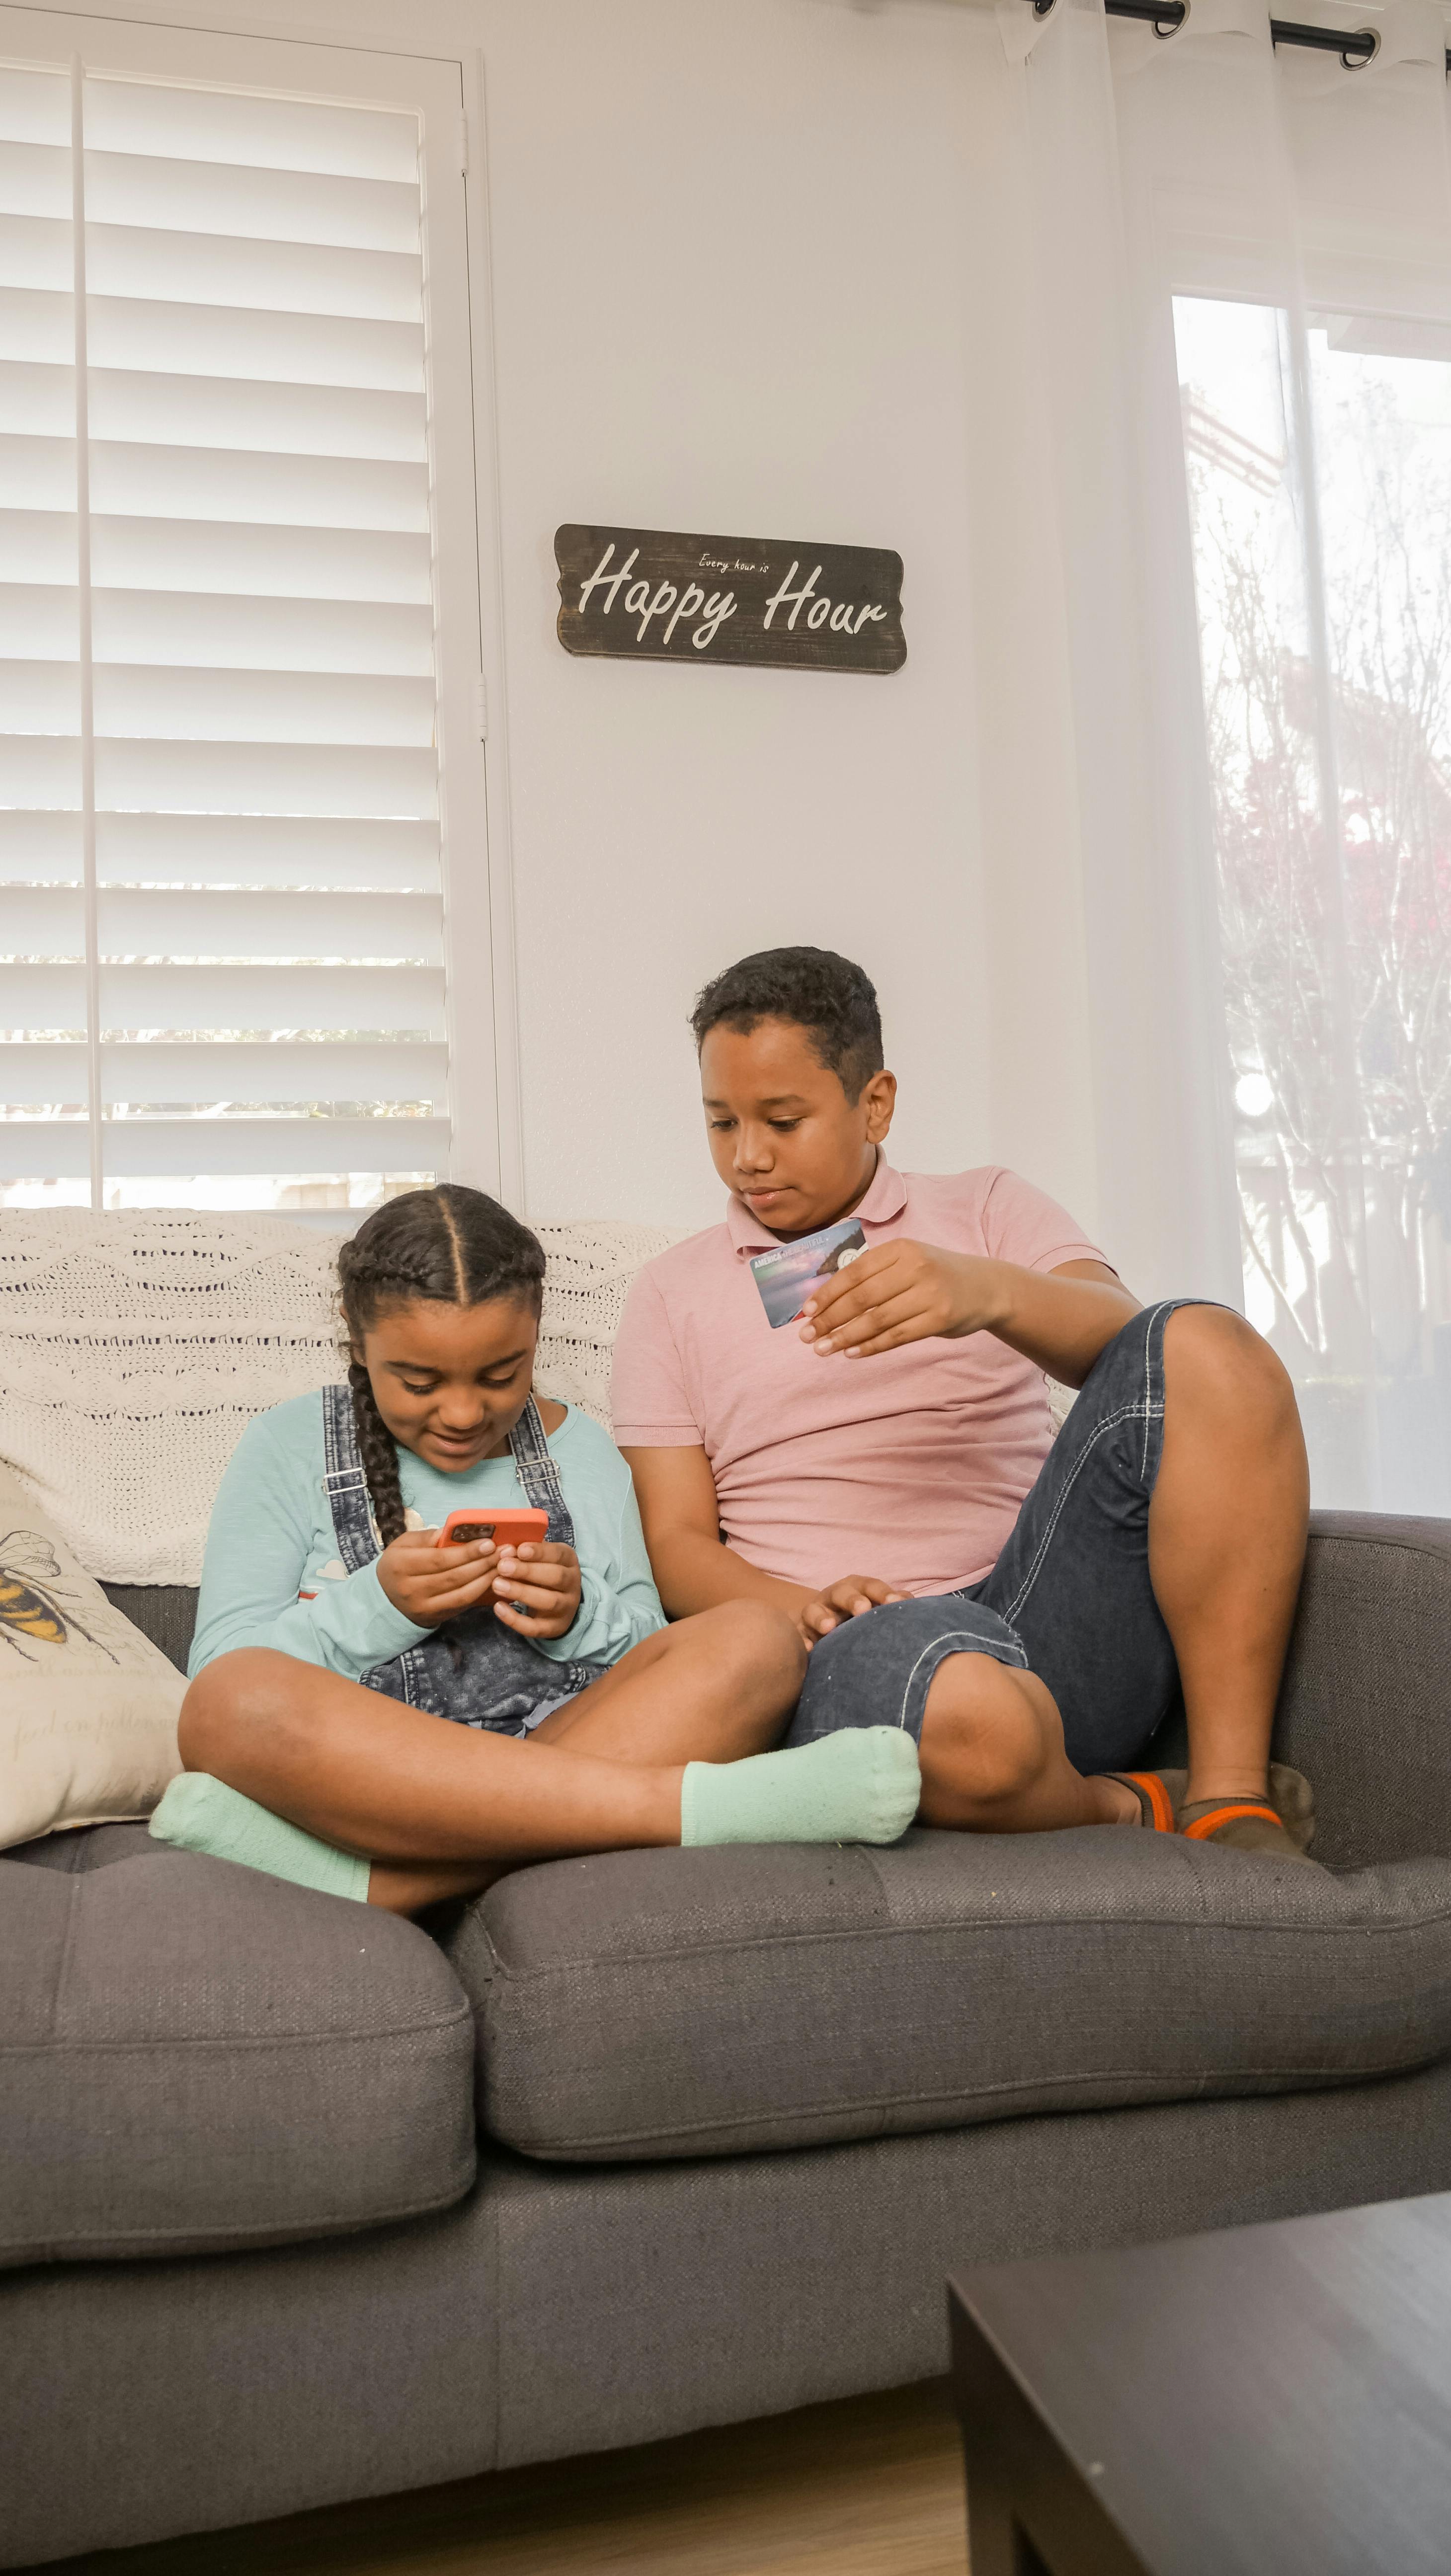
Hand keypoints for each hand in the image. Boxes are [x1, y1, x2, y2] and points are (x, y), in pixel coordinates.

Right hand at [377, 1528, 501, 1625]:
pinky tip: (495, 1579)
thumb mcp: (404, 1544)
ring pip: (462, 1594)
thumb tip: (453, 1532)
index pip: (439, 1559)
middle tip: (505, 1551)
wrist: (385, 1599)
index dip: (466, 1552)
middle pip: (454, 1577)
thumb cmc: (398, 1565)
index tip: (489, 1543)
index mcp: (401, 1566)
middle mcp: (412, 1590)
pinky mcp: (436, 1617)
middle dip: (483, 1563)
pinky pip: (463, 1605)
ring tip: (505, 1564)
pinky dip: (482, 1592)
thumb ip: (427, 1537)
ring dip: (487, 1578)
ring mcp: (424, 1607)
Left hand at [491, 1540, 582, 1640]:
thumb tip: (505, 1549)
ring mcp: (566, 1608)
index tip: (519, 1550)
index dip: (540, 1552)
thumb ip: (525, 1553)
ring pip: (549, 1601)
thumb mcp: (539, 1559)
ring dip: (522, 1592)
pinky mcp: (554, 1627)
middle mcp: (572, 1584)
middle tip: (503, 1567)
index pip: (558, 1554)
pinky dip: (516, 1619)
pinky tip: (498, 1607)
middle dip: (528, 1571)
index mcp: (569, 1561)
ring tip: (497, 1585)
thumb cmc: (542, 1573)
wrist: (559, 1604)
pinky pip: (536, 1627)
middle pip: (556, 1577)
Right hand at [797, 1573, 907, 1645]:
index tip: (896, 1603)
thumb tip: (909, 1603)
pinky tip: (808, 1648)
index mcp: (855, 1588)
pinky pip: (797, 1635)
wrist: (825, 1626)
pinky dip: (801, 1641)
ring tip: (829, 1628)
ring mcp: (814, 1613)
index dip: (882, 1593)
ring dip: (821, 1618)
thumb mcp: (876, 1606)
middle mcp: (833, 1597)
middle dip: (852, 1599)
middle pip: (841, 1592)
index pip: (869, 1586)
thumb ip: (894, 1603)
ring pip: (813, 1611)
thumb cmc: (859, 1616)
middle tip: (863, 1610)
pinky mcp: (800, 1632)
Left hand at [800, 1240, 995, 1358]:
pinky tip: (852, 1353)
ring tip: (823, 1349)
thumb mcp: (908, 1261)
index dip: (827, 1293)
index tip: (806, 1311)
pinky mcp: (940, 1319)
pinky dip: (871, 1346)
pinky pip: (897, 1336)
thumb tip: (827, 1300)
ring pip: (877, 1319)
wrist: (987, 1287)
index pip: (854, 1271)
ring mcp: (930, 1294)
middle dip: (829, 1318)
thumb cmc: (937, 1275)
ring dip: (845, 1336)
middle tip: (807, 1335)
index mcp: (901, 1249)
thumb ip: (874, 1274)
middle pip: (861, 1297)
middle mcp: (915, 1268)